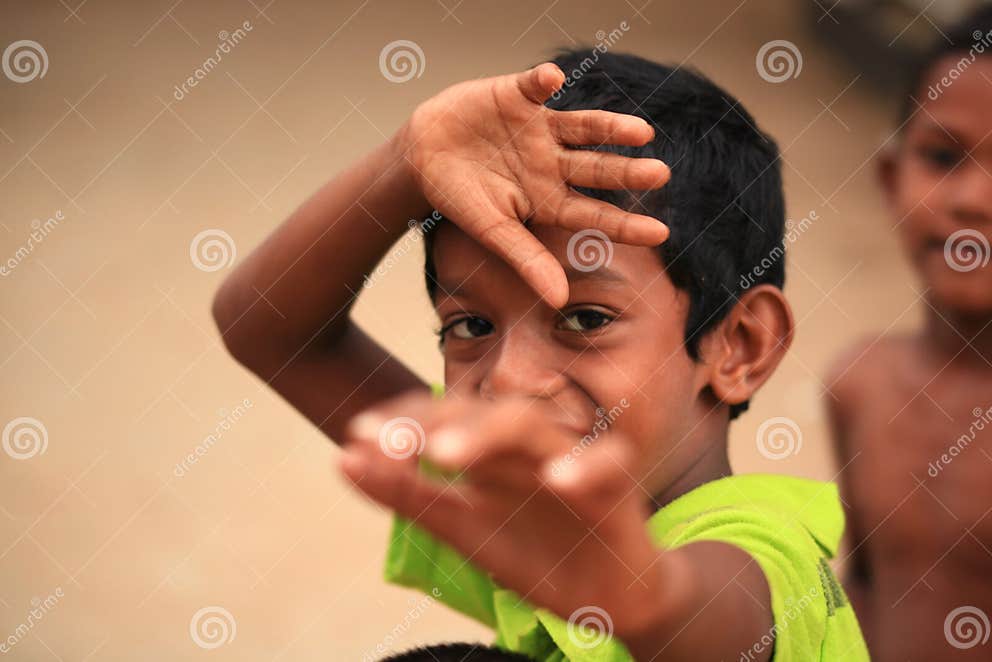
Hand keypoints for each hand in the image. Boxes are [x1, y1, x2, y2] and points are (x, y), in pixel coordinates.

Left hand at [337, 391, 670, 639]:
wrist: (607, 601)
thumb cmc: (533, 555)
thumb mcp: (461, 529)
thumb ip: (406, 494)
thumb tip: (341, 456)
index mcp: (490, 455)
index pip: (444, 418)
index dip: (403, 420)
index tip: (358, 434)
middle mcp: (526, 448)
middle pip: (483, 414)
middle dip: (438, 423)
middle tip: (392, 440)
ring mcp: (570, 463)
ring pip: (535, 430)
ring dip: (491, 435)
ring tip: (444, 455)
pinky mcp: (616, 491)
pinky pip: (607, 467)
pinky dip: (585, 469)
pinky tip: (557, 480)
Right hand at [401, 62, 670, 307]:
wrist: (423, 154)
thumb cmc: (460, 197)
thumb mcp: (492, 230)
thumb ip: (528, 260)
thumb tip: (560, 301)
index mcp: (549, 198)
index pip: (595, 214)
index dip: (626, 224)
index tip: (661, 234)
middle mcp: (554, 163)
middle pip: (598, 169)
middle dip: (628, 172)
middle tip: (661, 174)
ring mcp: (541, 129)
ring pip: (584, 127)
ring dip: (610, 128)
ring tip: (641, 131)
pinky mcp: (520, 96)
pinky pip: (535, 86)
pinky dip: (542, 80)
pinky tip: (552, 77)